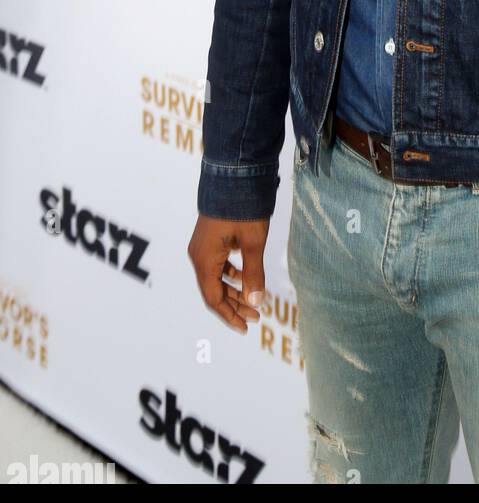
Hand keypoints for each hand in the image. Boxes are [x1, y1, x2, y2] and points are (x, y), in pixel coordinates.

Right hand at [187, 214, 268, 333]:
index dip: (230, 315)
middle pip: (213, 290)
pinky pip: (217, 265)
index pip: (214, 298)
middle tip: (256, 316)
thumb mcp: (253, 242)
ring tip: (254, 300)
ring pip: (216, 278)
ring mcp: (202, 246)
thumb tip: (256, 302)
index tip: (246, 326)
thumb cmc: (243, 208)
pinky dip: (231, 275)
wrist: (233, 175)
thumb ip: (253, 274)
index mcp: (205, 259)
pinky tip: (246, 277)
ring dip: (234, 291)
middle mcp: (198, 255)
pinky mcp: (209, 239)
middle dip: (234, 305)